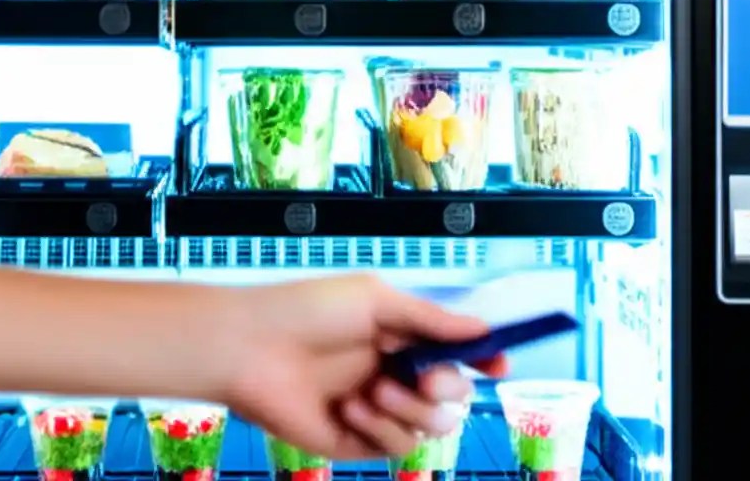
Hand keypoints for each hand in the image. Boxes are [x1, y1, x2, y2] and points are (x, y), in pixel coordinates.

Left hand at [223, 274, 508, 459]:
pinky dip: (381, 427)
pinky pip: (397, 448)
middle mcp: (391, 372)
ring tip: (375, 389)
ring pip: (432, 426)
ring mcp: (375, 409)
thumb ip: (431, 320)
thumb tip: (483, 329)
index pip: (455, 352)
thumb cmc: (305, 312)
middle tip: (424, 378)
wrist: (249, 349)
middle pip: (453, 394)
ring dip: (411, 409)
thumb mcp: (375, 301)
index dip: (483, 359)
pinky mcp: (355, 441)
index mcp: (397, 336)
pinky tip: (350, 406)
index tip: (500, 362)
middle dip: (448, 387)